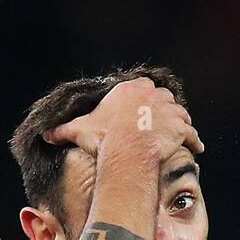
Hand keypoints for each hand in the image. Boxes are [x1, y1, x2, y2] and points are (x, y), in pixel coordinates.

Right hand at [42, 77, 203, 160]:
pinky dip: (194, 141)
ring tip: (178, 137)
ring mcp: (169, 110)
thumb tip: (44, 134)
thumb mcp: (80, 131)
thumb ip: (63, 130)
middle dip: (163, 110)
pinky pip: (191, 133)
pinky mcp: (181, 126)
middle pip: (163, 99)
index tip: (143, 112)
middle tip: (161, 125)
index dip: (144, 100)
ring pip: (180, 114)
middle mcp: (152, 95)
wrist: (127, 152)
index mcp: (130, 90)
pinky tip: (195, 148)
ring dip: (180, 124)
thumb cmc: (104, 140)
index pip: (142, 87)